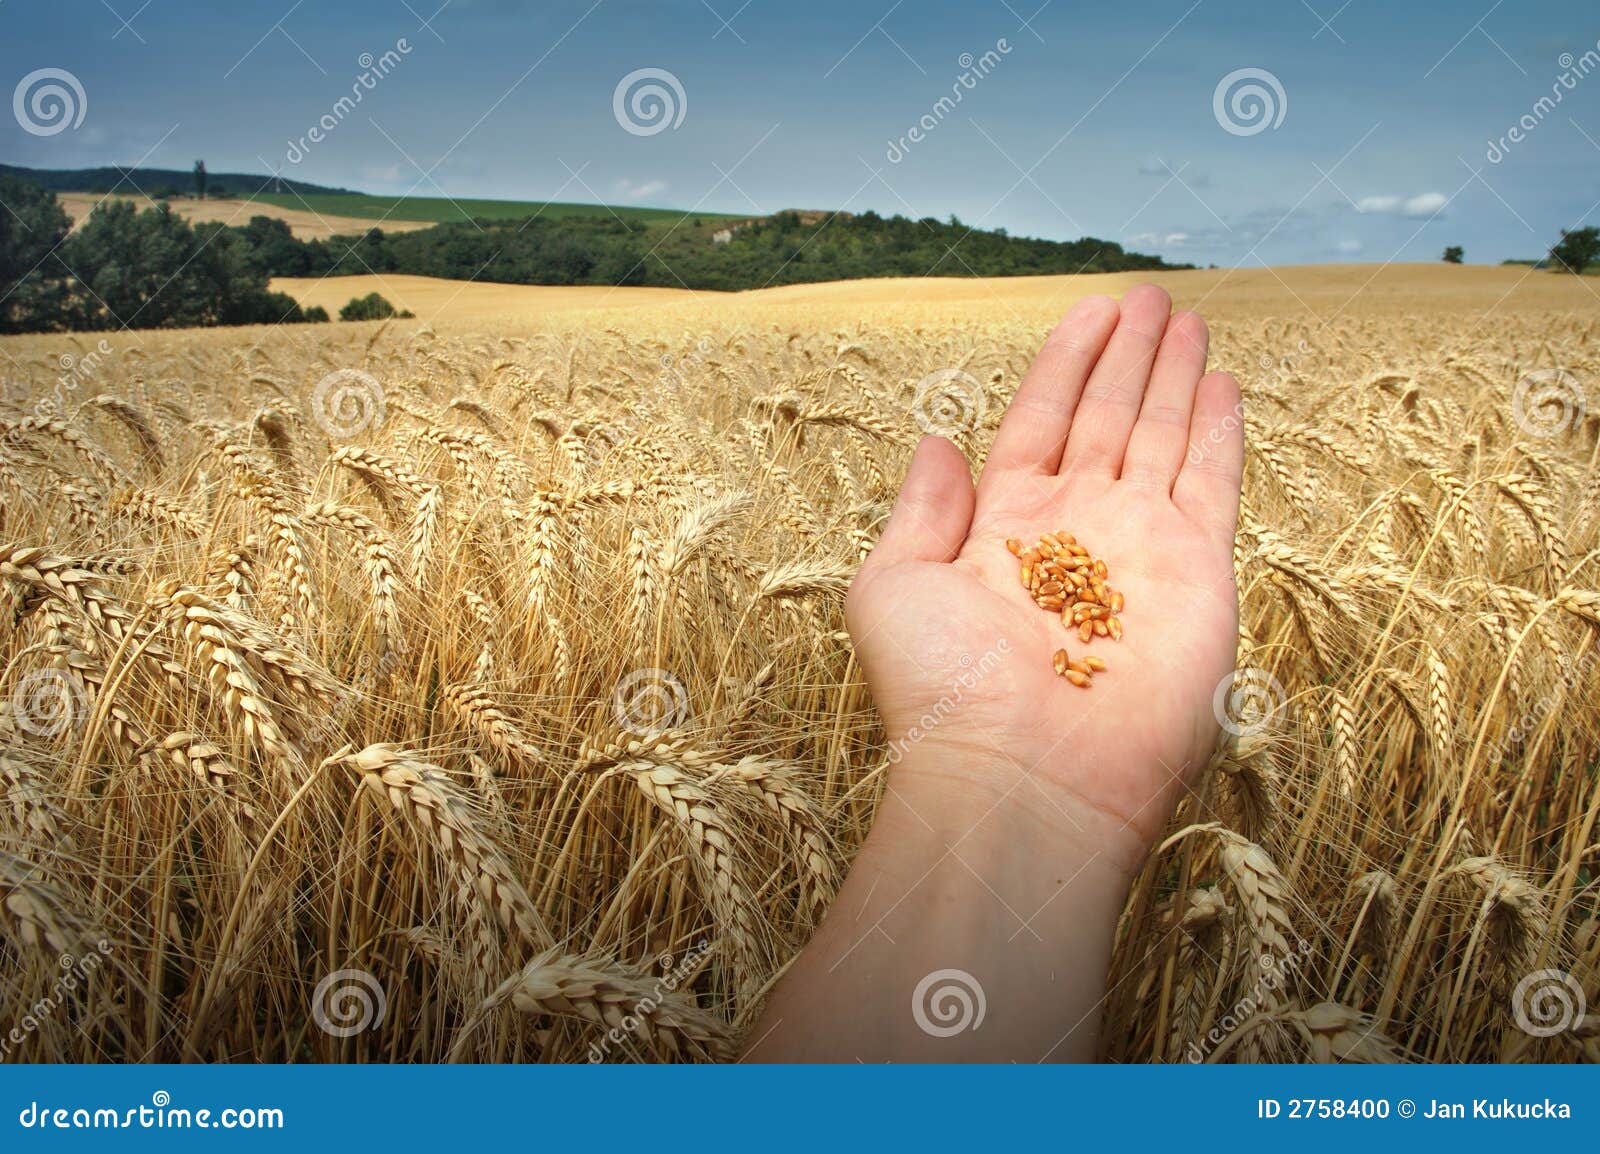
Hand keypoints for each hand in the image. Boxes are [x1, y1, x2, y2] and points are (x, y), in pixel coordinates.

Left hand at [847, 286, 1243, 869]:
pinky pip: (1214, 482)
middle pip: (1108, 418)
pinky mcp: (1199, 574)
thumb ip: (921, 509)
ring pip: (1162, 437)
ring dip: (1173, 375)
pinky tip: (1219, 381)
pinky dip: (1219, 430)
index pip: (1041, 419)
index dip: (1065, 362)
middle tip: (1148, 295)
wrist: (1026, 779)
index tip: (1089, 311)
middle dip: (1127, 357)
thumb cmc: (945, 692)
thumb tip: (938, 442)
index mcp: (1004, 527)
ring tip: (1184, 316)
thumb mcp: (893, 585)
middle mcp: (1077, 532)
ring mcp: (1141, 548)